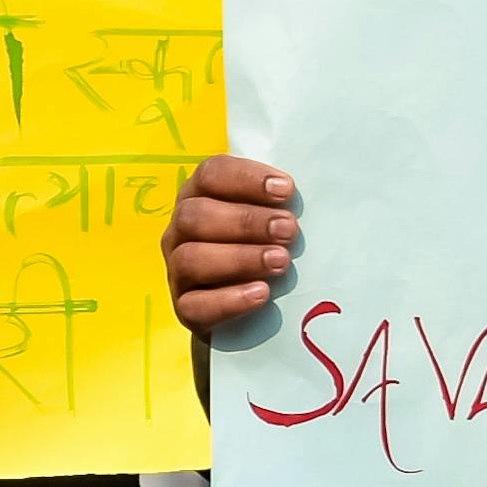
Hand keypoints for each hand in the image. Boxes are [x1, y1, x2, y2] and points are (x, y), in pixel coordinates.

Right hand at [162, 155, 297, 334]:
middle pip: (196, 215)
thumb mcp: (275, 221)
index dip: (246, 178)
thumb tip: (309, 197)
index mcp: (200, 196)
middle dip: (246, 221)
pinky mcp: (184, 309)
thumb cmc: (269, 250)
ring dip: (239, 258)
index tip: (287, 190)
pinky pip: (195, 305)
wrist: (252, 312)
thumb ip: (281, 205)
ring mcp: (178, 271)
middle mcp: (181, 230)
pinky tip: (262, 294)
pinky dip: (230, 299)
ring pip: (191, 259)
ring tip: (280, 262)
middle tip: (289, 230)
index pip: (211, 174)